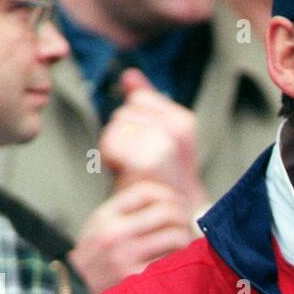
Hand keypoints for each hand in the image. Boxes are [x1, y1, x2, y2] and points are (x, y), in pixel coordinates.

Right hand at [70, 181, 197, 293]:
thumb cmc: (94, 261)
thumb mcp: (98, 228)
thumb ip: (125, 212)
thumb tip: (168, 201)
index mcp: (104, 216)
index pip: (146, 193)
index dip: (169, 195)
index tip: (179, 203)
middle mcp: (114, 233)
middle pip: (166, 212)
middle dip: (183, 217)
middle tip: (186, 225)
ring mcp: (125, 257)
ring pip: (175, 236)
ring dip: (186, 239)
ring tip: (183, 244)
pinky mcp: (136, 278)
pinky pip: (173, 261)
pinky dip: (182, 259)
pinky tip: (179, 262)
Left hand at [100, 70, 209, 212]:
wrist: (171, 219)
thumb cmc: (161, 179)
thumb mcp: (158, 135)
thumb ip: (146, 102)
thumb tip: (129, 74)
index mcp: (183, 119)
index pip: (138, 99)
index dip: (135, 123)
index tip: (147, 148)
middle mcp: (177, 128)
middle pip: (125, 112)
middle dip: (124, 136)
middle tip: (139, 163)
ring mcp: (163, 143)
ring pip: (116, 126)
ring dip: (116, 148)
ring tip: (134, 169)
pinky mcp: (145, 159)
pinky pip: (110, 142)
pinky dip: (110, 159)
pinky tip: (127, 174)